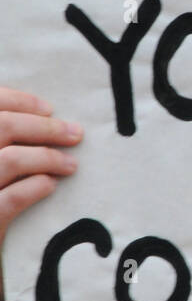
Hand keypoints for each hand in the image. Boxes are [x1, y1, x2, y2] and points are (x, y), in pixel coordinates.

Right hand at [0, 89, 81, 300]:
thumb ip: (7, 143)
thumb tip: (45, 116)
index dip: (17, 100)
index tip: (49, 107)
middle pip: (0, 126)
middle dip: (43, 127)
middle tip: (75, 133)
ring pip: (9, 160)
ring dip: (46, 158)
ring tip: (71, 166)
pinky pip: (8, 200)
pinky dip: (34, 188)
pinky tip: (50, 187)